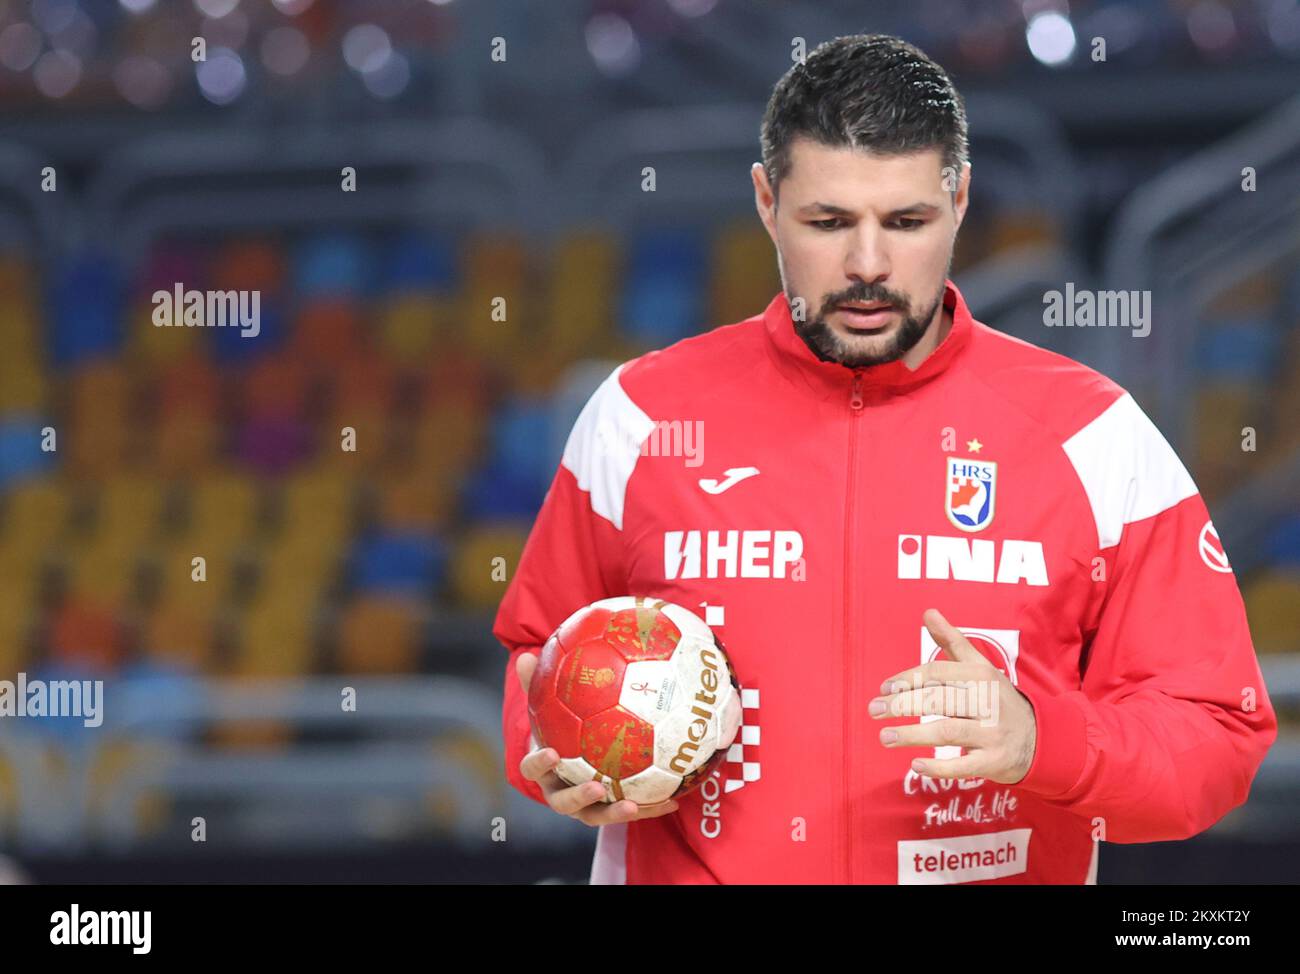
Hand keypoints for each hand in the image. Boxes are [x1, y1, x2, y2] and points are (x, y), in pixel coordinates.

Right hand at [515, 652, 680, 824]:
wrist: (573, 756)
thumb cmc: (560, 726)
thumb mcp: (549, 706)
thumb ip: (538, 684)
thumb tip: (527, 657)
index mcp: (543, 767)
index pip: (532, 769)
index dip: (539, 764)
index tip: (551, 754)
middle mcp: (560, 790)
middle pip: (563, 802)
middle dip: (578, 797)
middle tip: (595, 786)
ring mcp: (585, 805)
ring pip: (596, 815)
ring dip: (614, 813)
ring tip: (633, 805)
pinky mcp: (610, 810)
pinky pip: (629, 811)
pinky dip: (649, 808)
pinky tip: (672, 799)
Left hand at [869, 608, 1037, 783]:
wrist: (1042, 737)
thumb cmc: (998, 699)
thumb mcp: (980, 667)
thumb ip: (952, 641)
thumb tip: (928, 612)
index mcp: (980, 676)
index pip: (937, 673)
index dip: (907, 679)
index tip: (884, 689)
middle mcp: (987, 702)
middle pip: (939, 700)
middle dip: (903, 704)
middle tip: (874, 710)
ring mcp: (992, 733)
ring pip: (949, 731)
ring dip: (914, 735)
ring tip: (884, 736)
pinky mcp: (995, 761)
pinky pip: (964, 766)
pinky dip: (939, 767)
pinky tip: (914, 765)